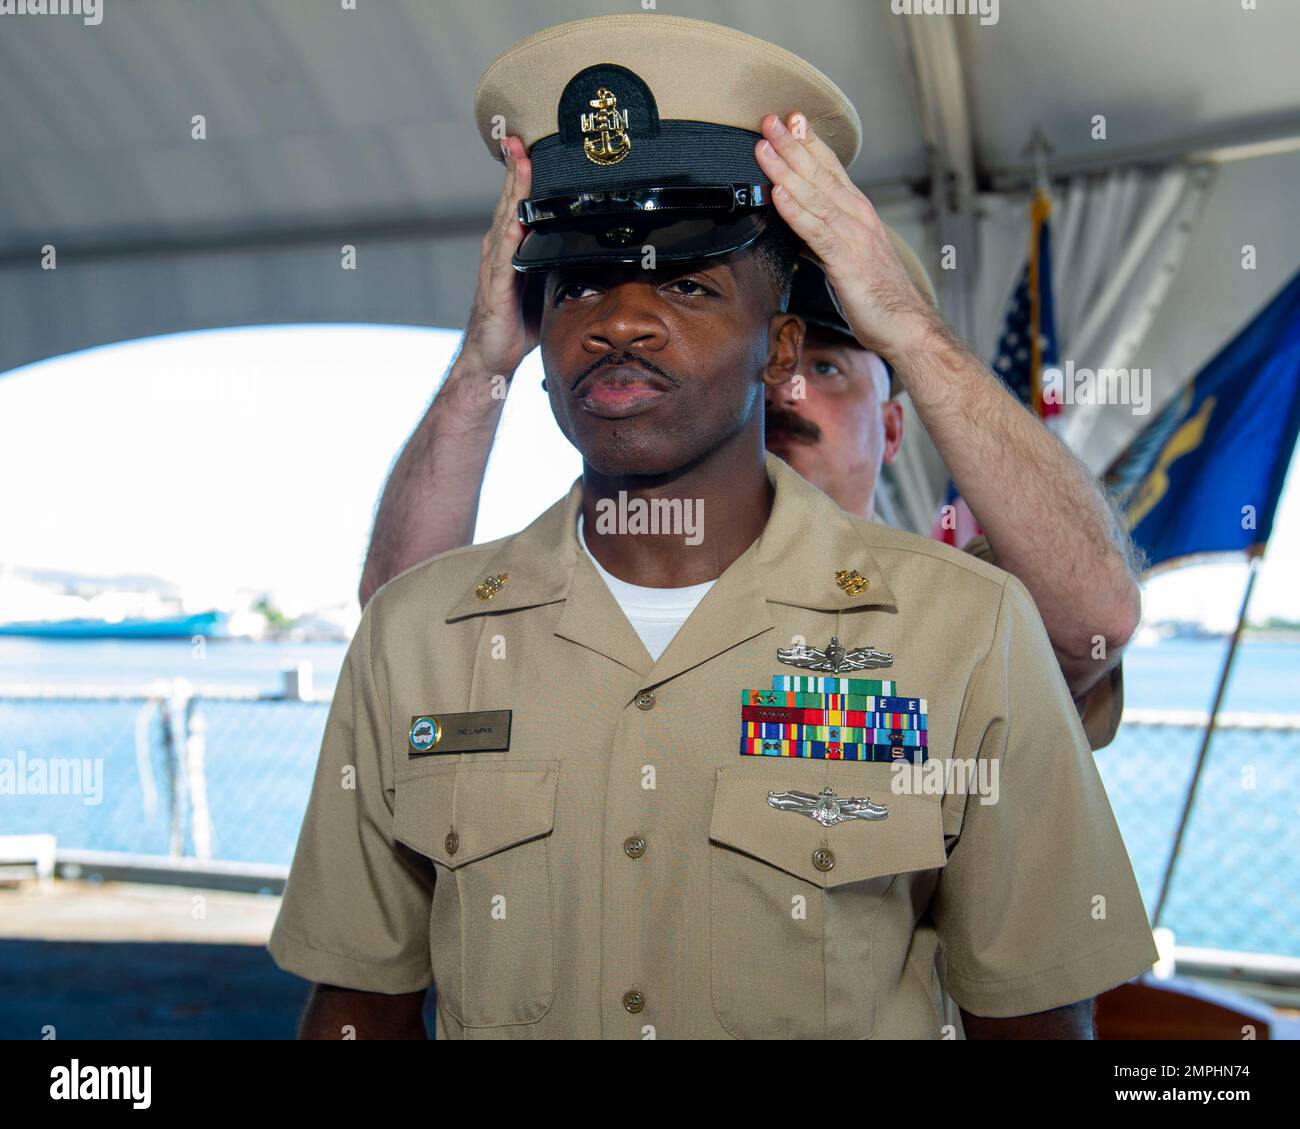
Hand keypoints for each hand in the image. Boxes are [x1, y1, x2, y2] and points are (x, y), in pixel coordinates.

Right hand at [460, 135, 538, 379]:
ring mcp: (495, 264)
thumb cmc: (520, 322)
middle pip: (510, 200)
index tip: (531, 142)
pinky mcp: (495, 286)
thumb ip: (562, 261)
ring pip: (506, 217)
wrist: (492, 356)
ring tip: (518, 158)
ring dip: (512, 188)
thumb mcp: (547, 284)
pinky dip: (511, 231)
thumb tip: (598, 244)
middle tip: (518, 133)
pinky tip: (518, 216)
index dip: (525, 172)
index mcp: (513, 246)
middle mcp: (500, 248)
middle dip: (515, 166)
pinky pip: (505, 254)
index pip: (521, 203)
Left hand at [754, 111, 943, 365]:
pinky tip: (779, 194)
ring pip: (815, 196)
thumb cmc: (879, 296)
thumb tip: (802, 227)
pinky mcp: (846, 260)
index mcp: (859, 213)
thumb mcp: (848, 258)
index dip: (810, 142)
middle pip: (820, 173)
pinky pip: (816, 231)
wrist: (906, 325)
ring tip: (765, 148)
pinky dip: (796, 210)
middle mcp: (858, 217)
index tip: (791, 119)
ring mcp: (853, 236)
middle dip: (793, 144)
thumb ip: (826, 237)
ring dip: (787, 169)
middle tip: (769, 119)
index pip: (832, 169)